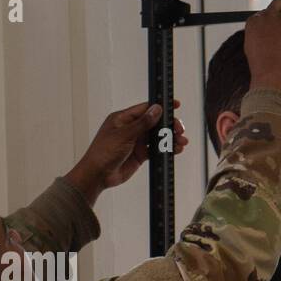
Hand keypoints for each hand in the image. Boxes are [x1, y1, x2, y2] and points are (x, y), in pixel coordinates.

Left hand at [65, 99, 189, 203]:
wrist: (98, 174)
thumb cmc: (103, 152)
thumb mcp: (124, 134)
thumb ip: (142, 123)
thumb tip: (156, 110)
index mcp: (123, 118)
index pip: (146, 109)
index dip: (161, 107)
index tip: (174, 105)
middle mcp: (131, 128)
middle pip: (155, 123)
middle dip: (169, 125)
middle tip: (179, 129)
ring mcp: (136, 141)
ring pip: (157, 137)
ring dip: (170, 138)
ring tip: (181, 141)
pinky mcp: (140, 154)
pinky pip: (156, 149)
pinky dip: (166, 149)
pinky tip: (174, 149)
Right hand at [245, 0, 280, 92]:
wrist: (271, 75)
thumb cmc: (262, 67)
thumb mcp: (253, 49)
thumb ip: (257, 36)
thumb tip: (264, 33)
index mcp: (254, 21)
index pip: (265, 12)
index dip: (274, 14)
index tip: (279, 16)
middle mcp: (268, 17)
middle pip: (278, 4)